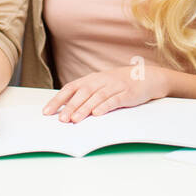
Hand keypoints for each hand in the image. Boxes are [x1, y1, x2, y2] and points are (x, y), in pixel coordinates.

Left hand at [42, 65, 169, 122]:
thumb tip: (65, 108)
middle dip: (70, 106)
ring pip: (96, 97)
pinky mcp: (127, 94)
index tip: (47, 111)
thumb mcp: (101, 85)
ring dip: (84, 108)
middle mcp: (101, 81)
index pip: (71, 88)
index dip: (58, 99)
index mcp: (92, 79)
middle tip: (61, 119)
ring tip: (75, 119)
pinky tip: (97, 113)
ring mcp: (115, 87)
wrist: (148, 77)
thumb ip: (86, 95)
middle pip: (83, 93)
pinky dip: (105, 106)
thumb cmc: (120, 83)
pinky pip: (114, 100)